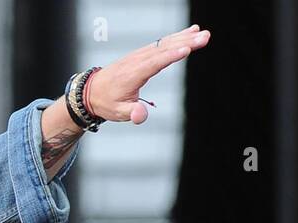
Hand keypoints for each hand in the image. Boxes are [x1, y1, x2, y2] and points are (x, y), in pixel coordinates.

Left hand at [87, 24, 210, 124]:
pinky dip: (176, 36)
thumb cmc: (106, 103)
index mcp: (133, 74)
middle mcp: (137, 61)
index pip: (154, 63)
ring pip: (164, 43)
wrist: (92, 91)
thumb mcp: (118, 113)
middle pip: (164, 49)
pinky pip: (162, 43)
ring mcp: (140, 55)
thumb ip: (131, 113)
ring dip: (185, 37)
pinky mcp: (143, 54)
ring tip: (203, 32)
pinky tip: (190, 31)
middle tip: (205, 37)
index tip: (186, 48)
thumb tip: (141, 115)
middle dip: (185, 42)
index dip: (170, 55)